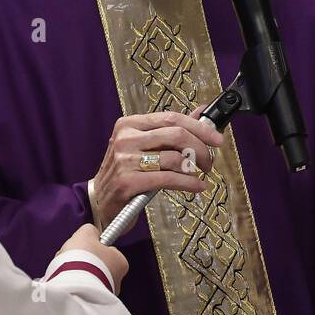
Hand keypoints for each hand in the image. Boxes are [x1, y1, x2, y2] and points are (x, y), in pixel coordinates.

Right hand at [56, 224, 128, 292]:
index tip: (85, 246)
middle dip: (83, 260)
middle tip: (72, 257)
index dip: (95, 247)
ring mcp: (105, 293)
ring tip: (65, 268)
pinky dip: (73, 284)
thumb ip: (90, 230)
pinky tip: (64, 280)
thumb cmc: (83, 258)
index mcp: (120, 261)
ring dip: (76, 272)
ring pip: (88, 278)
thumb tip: (90, 232)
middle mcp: (117, 279)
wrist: (73, 286)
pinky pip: (81, 290)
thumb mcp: (86, 233)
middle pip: (97, 265)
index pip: (109, 250)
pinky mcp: (92, 303)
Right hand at [91, 109, 223, 230]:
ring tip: (199, 175)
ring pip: (174, 157)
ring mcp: (125, 160)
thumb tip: (201, 112)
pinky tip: (197, 186)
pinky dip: (188, 183)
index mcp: (129, 124)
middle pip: (176, 134)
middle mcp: (126, 138)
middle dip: (200, 148)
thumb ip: (170, 130)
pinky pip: (169, 179)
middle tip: (209, 161)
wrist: (98, 202)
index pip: (171, 117)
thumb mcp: (143, 146)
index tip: (216, 138)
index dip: (199, 127)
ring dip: (195, 168)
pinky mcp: (128, 182)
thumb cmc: (125, 173)